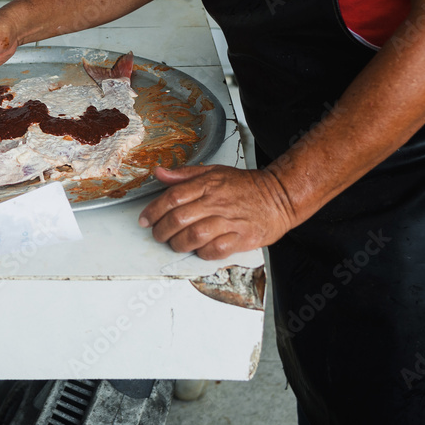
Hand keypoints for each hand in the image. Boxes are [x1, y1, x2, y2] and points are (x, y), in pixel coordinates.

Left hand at [138, 165, 296, 259]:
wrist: (280, 196)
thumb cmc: (245, 186)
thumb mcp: (214, 172)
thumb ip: (184, 175)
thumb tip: (159, 173)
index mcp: (208, 184)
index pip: (172, 197)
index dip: (153, 210)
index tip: (144, 219)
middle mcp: (216, 202)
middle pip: (178, 218)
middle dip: (161, 230)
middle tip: (157, 234)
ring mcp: (229, 221)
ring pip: (193, 236)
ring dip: (178, 243)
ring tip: (174, 244)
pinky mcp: (241, 237)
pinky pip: (215, 250)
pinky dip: (202, 253)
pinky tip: (198, 249)